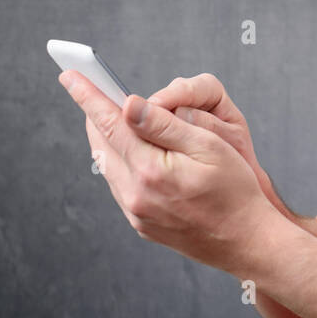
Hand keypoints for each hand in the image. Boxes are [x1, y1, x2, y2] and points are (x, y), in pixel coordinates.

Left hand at [59, 70, 276, 274]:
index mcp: (151, 170)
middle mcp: (136, 194)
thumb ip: (166, 124)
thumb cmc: (235, 189)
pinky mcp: (141, 224)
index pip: (110, 123)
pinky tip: (133, 152)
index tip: (70, 76)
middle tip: (93, 90)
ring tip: (115, 118)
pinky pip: (119, 185)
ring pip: (107, 166)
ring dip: (108, 139)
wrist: (246, 241)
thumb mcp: (209, 146)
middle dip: (95, 115)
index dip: (89, 96)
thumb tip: (129, 105)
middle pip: (101, 144)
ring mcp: (136, 213)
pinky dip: (119, 161)